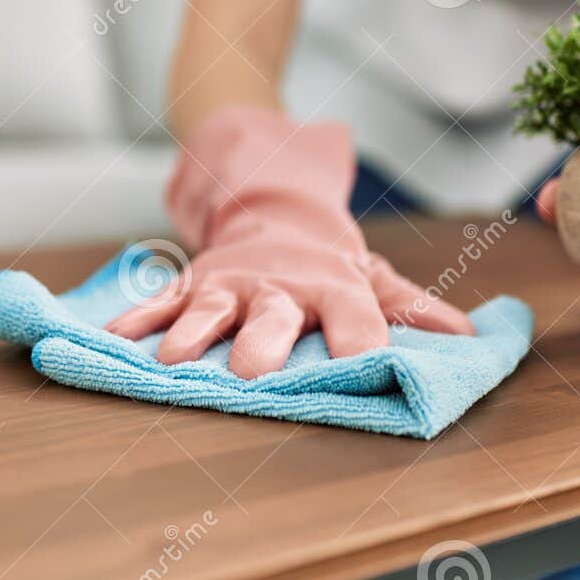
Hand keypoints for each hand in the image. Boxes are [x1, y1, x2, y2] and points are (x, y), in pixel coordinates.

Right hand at [104, 106, 471, 379]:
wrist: (272, 206)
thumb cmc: (327, 263)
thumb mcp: (373, 278)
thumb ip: (412, 309)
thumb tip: (468, 337)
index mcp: (333, 288)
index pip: (356, 316)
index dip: (362, 340)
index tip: (367, 366)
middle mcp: (280, 286)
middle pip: (273, 316)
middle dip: (261, 342)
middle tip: (251, 372)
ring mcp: (230, 283)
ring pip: (209, 309)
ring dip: (190, 333)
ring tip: (172, 359)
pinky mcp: (192, 281)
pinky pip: (161, 299)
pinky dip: (136, 319)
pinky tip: (112, 340)